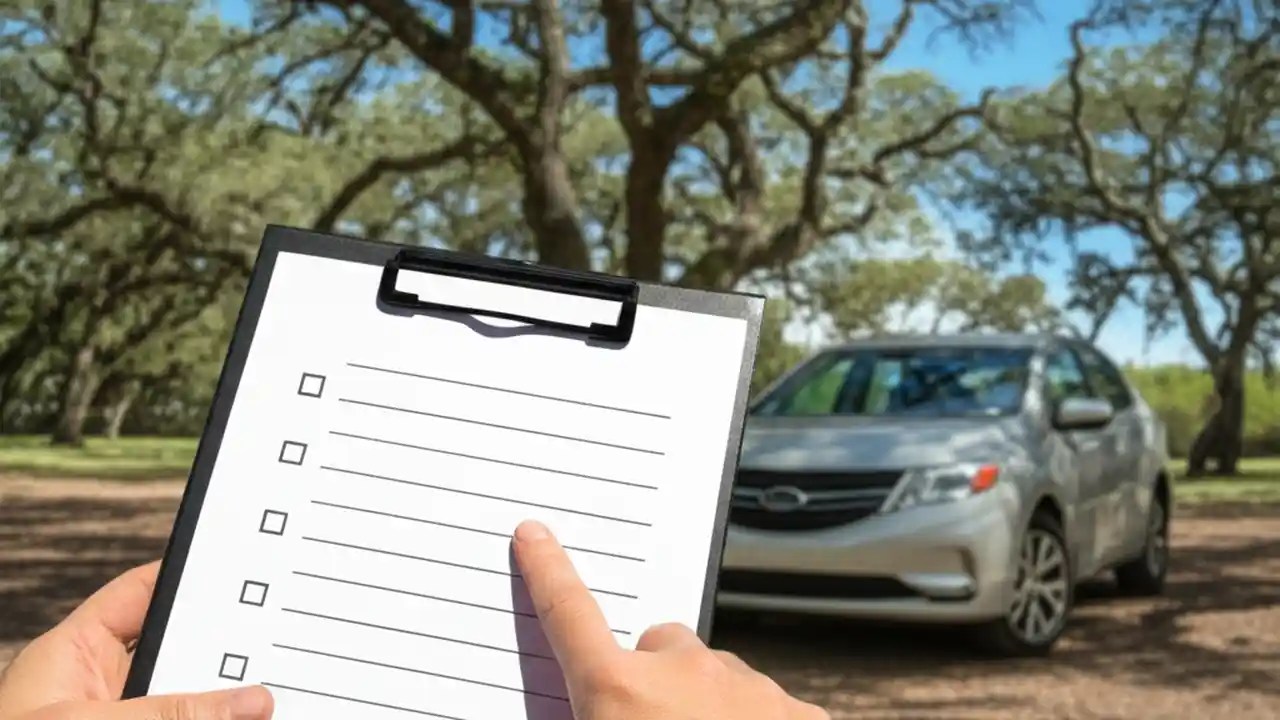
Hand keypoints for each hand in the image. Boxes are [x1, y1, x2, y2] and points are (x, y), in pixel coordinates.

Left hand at [0, 561, 272, 719]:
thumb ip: (169, 712)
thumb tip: (250, 701)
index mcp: (71, 658)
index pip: (140, 596)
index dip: (189, 578)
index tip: (243, 568)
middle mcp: (99, 694)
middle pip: (179, 658)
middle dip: (224, 657)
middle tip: (273, 654)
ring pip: (190, 706)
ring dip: (227, 706)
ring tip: (267, 703)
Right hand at [512, 521, 828, 719]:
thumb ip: (588, 715)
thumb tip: (590, 706)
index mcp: (620, 695)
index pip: (567, 615)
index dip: (548, 571)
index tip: (535, 535)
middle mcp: (685, 675)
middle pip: (658, 647)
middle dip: (654, 679)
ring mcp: (748, 689)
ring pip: (717, 678)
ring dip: (708, 709)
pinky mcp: (799, 712)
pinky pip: (765, 706)